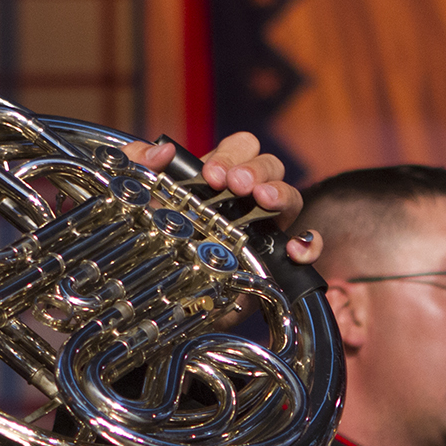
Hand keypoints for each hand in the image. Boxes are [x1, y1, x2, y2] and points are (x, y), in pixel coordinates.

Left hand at [122, 132, 324, 266]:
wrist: (156, 296)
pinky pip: (306, 246)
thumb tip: (159, 150)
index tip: (211, 175)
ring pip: (291, 197)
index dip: (231, 154)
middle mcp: (246, 199)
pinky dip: (308, 243)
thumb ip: (137, 163)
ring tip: (262, 200)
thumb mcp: (137, 197)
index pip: (242, 148)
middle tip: (235, 184)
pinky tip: (295, 248)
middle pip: (270, 165)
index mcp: (219, 178)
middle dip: (255, 169)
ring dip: (281, 193)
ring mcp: (263, 228)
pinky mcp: (273, 263)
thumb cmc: (153, 241)